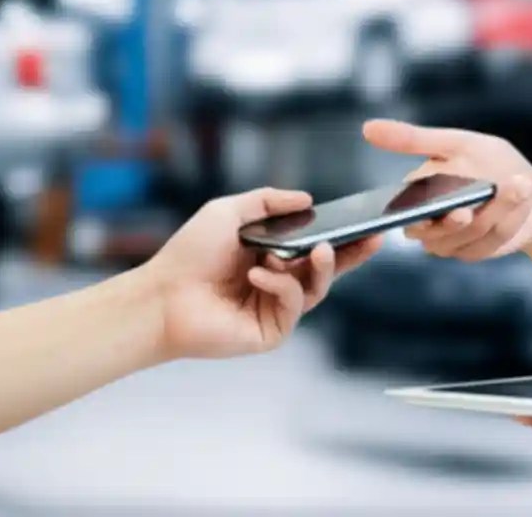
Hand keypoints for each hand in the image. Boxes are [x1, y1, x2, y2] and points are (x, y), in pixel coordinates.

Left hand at [140, 187, 382, 359]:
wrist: (162, 295)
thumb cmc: (189, 254)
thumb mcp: (229, 212)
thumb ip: (268, 201)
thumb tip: (307, 200)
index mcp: (270, 257)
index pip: (314, 248)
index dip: (342, 240)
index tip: (366, 228)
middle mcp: (276, 284)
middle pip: (325, 271)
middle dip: (350, 256)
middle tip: (369, 239)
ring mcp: (274, 309)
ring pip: (316, 289)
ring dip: (318, 267)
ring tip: (316, 249)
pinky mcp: (270, 332)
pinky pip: (292, 305)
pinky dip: (281, 286)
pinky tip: (259, 275)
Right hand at [362, 119, 531, 260]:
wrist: (530, 190)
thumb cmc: (490, 162)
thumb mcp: (457, 144)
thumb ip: (413, 139)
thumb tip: (366, 128)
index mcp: (416, 191)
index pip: (404, 206)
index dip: (415, 210)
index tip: (429, 210)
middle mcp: (427, 221)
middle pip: (430, 230)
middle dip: (454, 219)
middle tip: (469, 209)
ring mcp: (449, 240)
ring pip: (462, 235)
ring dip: (494, 211)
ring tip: (518, 186)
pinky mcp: (473, 251)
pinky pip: (485, 245)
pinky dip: (506, 223)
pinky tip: (520, 204)